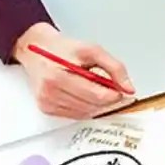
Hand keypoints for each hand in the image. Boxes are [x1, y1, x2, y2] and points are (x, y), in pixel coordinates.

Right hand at [13, 23, 134, 119]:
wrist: (37, 50)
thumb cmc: (63, 49)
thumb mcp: (92, 50)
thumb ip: (114, 67)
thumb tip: (128, 88)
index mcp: (60, 74)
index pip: (96, 94)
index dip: (114, 95)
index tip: (122, 92)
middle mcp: (51, 90)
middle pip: (92, 106)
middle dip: (107, 101)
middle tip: (113, 91)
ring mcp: (47, 101)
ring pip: (85, 113)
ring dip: (97, 106)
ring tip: (97, 90)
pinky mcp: (46, 108)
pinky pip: (75, 115)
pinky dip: (85, 108)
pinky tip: (85, 96)